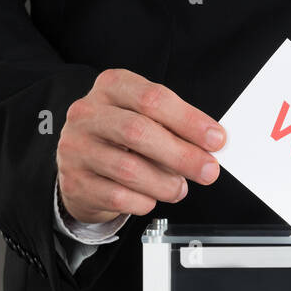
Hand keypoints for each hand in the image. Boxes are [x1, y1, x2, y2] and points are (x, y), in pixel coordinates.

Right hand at [56, 69, 225, 223]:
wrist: (80, 168)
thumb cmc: (120, 140)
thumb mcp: (145, 121)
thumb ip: (175, 130)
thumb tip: (208, 149)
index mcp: (111, 88)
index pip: (153, 98)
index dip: (189, 120)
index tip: (216, 139)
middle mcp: (88, 114)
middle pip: (139, 132)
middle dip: (182, 155)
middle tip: (207, 170)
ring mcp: (77, 148)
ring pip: (129, 169)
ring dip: (165, 184)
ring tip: (178, 188)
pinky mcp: (75, 182)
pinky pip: (118, 197)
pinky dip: (144, 202)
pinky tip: (150, 198)